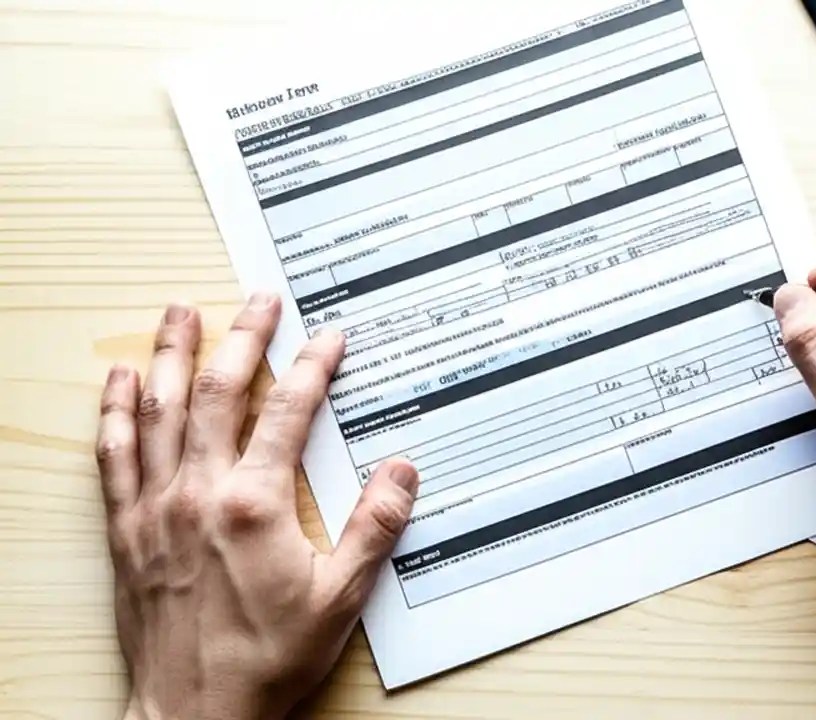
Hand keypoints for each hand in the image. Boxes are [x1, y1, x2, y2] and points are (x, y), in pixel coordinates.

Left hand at [96, 295, 419, 719]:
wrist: (194, 712)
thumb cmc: (266, 659)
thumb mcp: (341, 598)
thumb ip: (373, 528)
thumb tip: (402, 473)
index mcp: (253, 504)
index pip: (287, 412)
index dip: (312, 366)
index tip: (328, 337)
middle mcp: (197, 493)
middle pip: (216, 393)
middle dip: (242, 338)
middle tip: (259, 299)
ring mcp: (155, 508)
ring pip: (157, 410)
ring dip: (169, 354)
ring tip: (179, 312)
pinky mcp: (125, 530)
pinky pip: (113, 455)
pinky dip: (115, 411)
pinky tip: (119, 381)